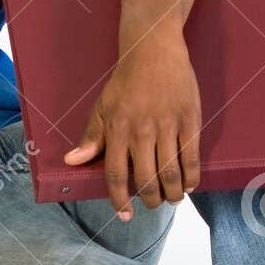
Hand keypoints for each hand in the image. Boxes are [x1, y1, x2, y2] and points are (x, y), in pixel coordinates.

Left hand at [63, 33, 200, 218]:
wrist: (153, 50)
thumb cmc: (126, 81)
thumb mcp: (102, 106)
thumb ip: (91, 137)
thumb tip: (72, 160)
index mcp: (117, 128)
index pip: (115, 173)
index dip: (119, 198)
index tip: (125, 214)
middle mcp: (142, 130)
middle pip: (146, 178)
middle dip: (150, 199)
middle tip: (152, 204)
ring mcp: (167, 125)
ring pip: (170, 172)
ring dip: (172, 194)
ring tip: (171, 199)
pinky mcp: (190, 120)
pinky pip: (192, 156)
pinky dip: (191, 176)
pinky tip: (188, 185)